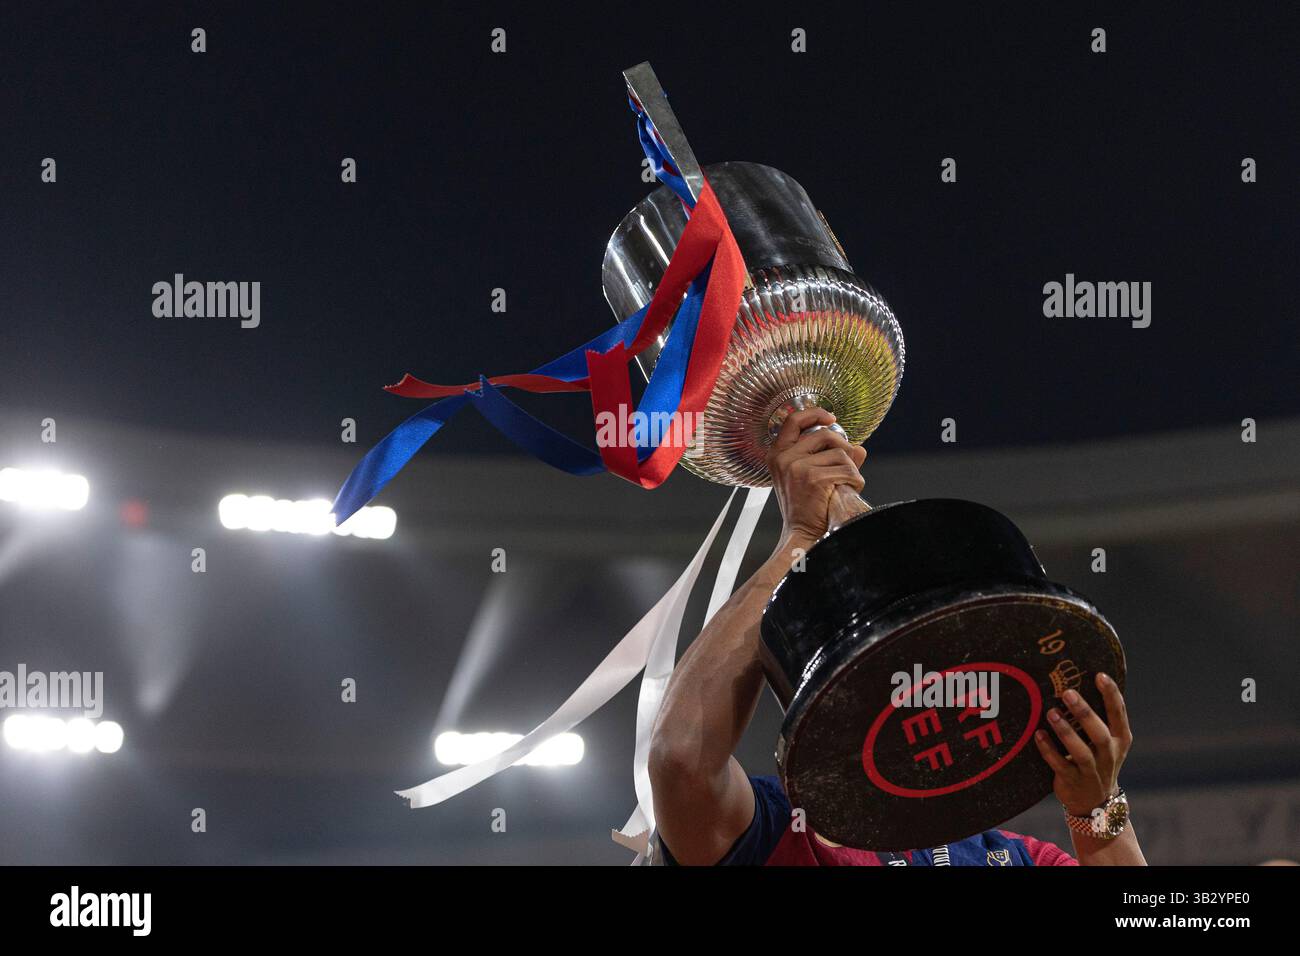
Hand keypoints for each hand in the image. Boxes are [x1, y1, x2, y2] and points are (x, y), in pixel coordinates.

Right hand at [765, 407, 866, 546]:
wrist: (802, 535)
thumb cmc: (806, 508)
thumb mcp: (811, 477)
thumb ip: (832, 458)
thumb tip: (859, 448)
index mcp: (777, 455)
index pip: (793, 421)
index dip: (814, 414)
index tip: (831, 418)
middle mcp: (783, 458)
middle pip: (825, 434)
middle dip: (844, 448)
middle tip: (847, 465)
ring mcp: (797, 467)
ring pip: (840, 453)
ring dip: (851, 469)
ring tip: (845, 485)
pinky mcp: (813, 478)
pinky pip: (847, 469)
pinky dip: (855, 480)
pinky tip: (848, 491)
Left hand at [1033, 672, 1132, 816]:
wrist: (1095, 802)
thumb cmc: (1098, 758)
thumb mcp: (1108, 740)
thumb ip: (1099, 716)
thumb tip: (1078, 679)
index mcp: (1121, 739)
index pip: (1119, 714)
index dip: (1112, 695)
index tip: (1100, 675)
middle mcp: (1110, 755)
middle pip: (1100, 733)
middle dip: (1085, 713)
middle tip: (1068, 692)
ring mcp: (1092, 771)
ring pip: (1081, 752)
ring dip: (1066, 732)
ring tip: (1051, 713)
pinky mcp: (1074, 782)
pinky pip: (1060, 766)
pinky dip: (1048, 750)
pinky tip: (1037, 735)